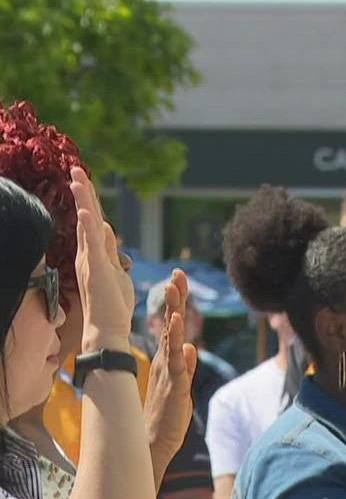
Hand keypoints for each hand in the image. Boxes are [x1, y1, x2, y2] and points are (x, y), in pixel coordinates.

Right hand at [70, 166, 132, 351]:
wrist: (106, 329)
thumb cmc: (113, 305)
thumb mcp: (116, 271)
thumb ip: (110, 251)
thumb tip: (106, 229)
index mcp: (95, 254)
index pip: (93, 221)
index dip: (90, 200)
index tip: (85, 180)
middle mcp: (88, 254)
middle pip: (86, 216)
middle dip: (83, 192)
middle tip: (77, 169)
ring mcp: (92, 260)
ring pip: (87, 224)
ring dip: (84, 201)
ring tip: (78, 178)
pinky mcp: (98, 270)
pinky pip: (93, 245)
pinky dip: (89, 227)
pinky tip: (87, 211)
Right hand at [145, 270, 197, 476]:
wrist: (151, 445)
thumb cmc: (164, 417)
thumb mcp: (180, 387)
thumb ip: (185, 367)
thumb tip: (190, 347)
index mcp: (167, 361)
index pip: (172, 327)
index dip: (176, 304)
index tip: (177, 279)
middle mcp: (165, 363)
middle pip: (171, 326)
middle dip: (175, 300)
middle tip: (176, 275)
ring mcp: (168, 374)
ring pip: (172, 340)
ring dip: (174, 316)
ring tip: (174, 292)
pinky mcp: (175, 389)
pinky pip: (177, 366)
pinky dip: (178, 349)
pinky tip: (182, 334)